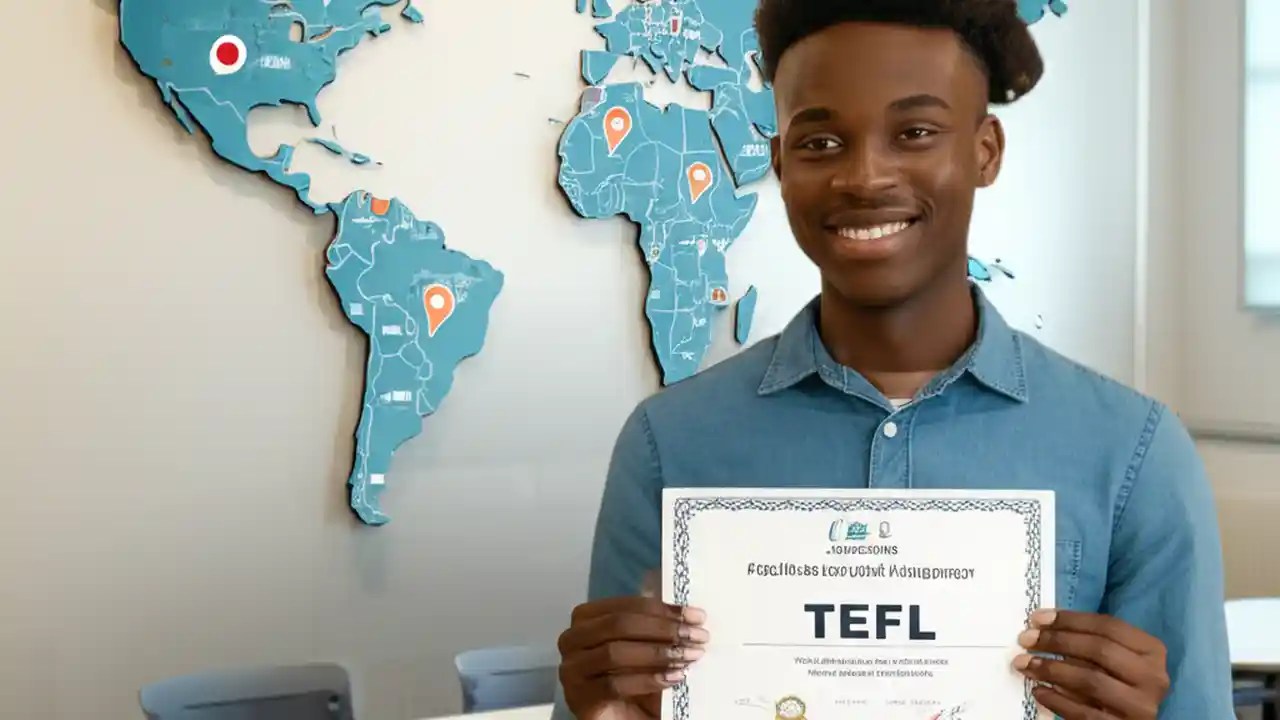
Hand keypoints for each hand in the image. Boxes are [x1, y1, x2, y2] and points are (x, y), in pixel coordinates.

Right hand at [557, 596, 708, 719]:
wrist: (631, 719)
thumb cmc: (639, 679)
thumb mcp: (650, 644)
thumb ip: (653, 616)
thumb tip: (660, 576)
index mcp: (586, 620)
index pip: (623, 606)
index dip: (661, 608)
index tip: (696, 616)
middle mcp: (572, 641)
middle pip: (617, 625)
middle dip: (662, 629)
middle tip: (696, 636)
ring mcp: (572, 672)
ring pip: (614, 653)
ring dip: (657, 653)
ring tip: (688, 657)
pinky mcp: (579, 699)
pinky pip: (613, 684)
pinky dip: (647, 679)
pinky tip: (674, 678)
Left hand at [1013, 609, 1169, 718]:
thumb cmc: (1117, 679)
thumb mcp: (1113, 657)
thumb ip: (1088, 640)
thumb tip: (1041, 624)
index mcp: (1152, 650)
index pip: (1108, 626)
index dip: (1069, 620)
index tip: (1036, 618)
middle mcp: (1153, 677)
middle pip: (1099, 650)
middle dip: (1057, 641)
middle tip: (1026, 639)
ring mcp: (1141, 706)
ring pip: (1090, 680)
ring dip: (1051, 670)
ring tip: (1025, 664)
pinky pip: (1084, 712)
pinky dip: (1056, 700)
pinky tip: (1038, 691)